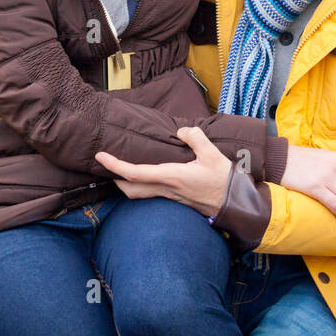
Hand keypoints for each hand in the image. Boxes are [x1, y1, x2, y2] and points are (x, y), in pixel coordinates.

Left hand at [94, 127, 232, 217]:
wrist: (234, 204)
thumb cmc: (224, 180)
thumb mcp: (213, 154)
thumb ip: (196, 138)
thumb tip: (181, 131)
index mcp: (172, 177)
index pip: (135, 173)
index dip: (115, 165)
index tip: (101, 156)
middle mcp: (167, 189)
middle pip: (130, 189)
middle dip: (114, 177)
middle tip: (105, 163)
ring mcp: (170, 196)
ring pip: (139, 193)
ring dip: (125, 183)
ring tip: (119, 169)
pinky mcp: (175, 199)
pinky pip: (150, 193)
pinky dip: (140, 185)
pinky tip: (144, 176)